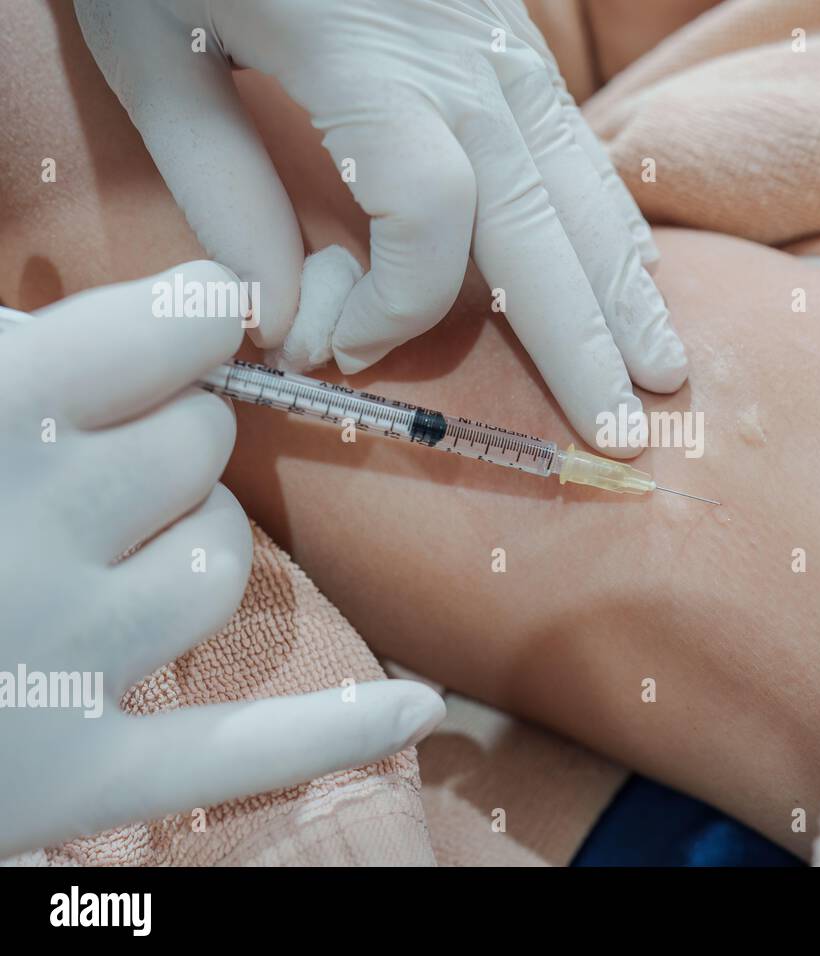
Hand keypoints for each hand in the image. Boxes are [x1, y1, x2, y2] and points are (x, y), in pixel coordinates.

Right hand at [0, 265, 443, 857]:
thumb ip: (9, 353)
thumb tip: (153, 314)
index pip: (183, 330)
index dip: (184, 328)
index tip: (181, 332)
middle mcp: (34, 529)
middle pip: (203, 446)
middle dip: (159, 445)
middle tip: (76, 470)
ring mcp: (57, 662)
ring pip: (219, 566)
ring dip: (179, 553)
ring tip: (85, 567)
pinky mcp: (68, 780)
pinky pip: (240, 752)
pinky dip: (333, 732)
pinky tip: (414, 707)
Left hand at [74, 0, 686, 456]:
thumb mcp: (153, 51)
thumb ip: (220, 190)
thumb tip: (286, 316)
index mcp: (364, 62)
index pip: (427, 217)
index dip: (395, 306)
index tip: (342, 348)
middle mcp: (460, 63)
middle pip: (541, 224)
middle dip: (584, 342)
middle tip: (622, 436)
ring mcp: (503, 50)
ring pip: (583, 188)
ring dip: (625, 291)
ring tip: (664, 371)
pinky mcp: (514, 45)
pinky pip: (581, 148)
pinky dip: (614, 222)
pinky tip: (637, 276)